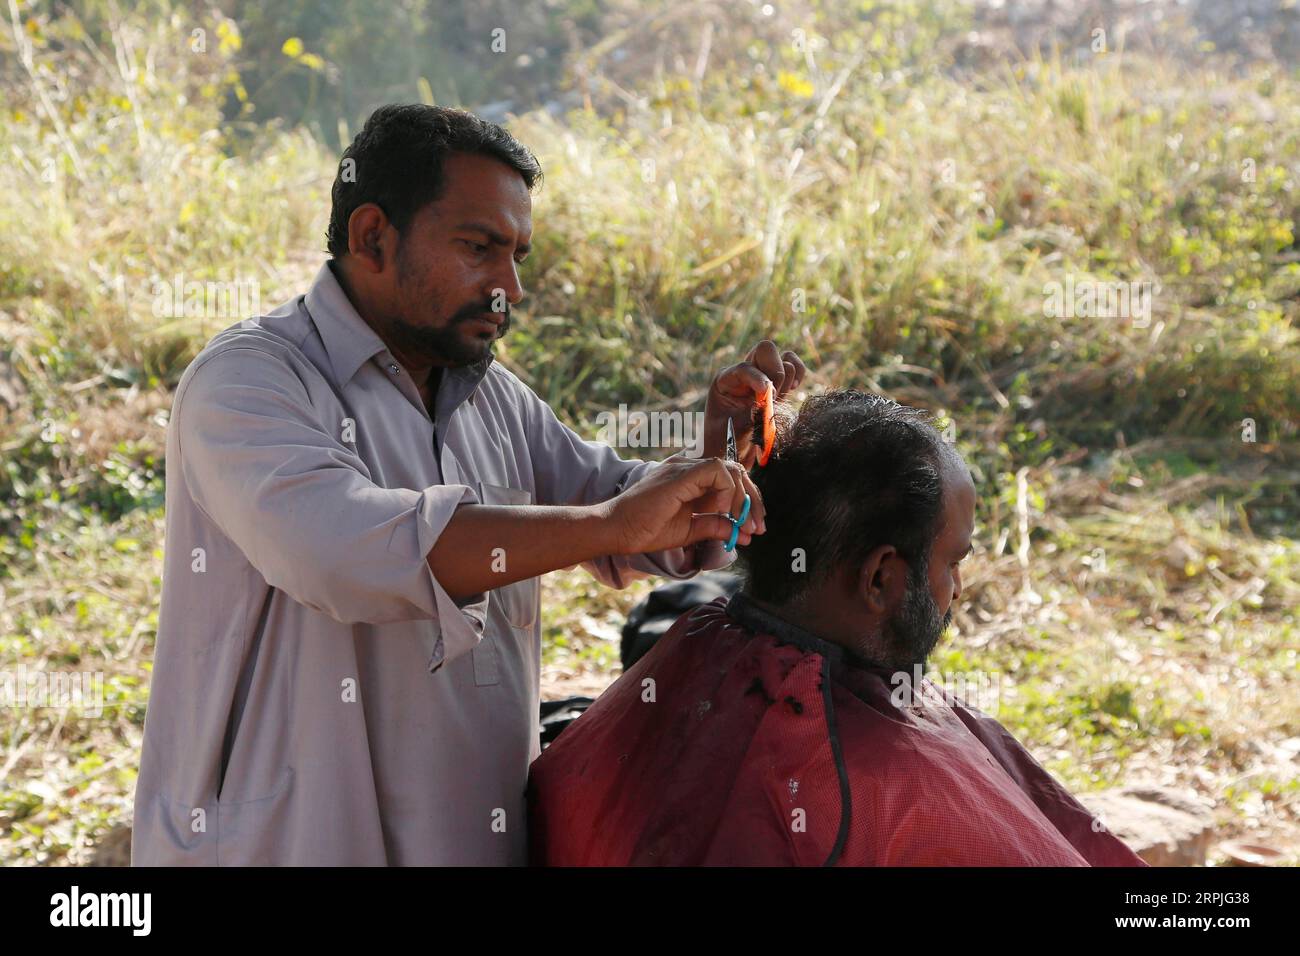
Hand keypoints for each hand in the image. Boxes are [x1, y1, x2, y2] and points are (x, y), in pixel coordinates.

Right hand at [600, 455, 765, 554]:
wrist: (616, 530)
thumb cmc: (644, 529)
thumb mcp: (690, 531)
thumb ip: (716, 527)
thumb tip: (743, 534)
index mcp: (691, 479)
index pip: (731, 479)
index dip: (748, 503)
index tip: (753, 529)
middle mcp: (689, 468)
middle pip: (736, 471)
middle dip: (753, 501)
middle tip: (756, 528)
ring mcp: (684, 467)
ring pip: (730, 469)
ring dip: (741, 499)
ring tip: (737, 523)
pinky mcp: (680, 473)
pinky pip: (717, 471)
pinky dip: (726, 491)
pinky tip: (719, 511)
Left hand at [705, 339, 806, 465]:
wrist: (730, 453)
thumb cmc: (725, 440)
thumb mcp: (733, 429)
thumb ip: (750, 414)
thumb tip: (770, 399)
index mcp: (725, 380)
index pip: (744, 367)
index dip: (759, 378)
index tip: (769, 394)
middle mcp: (744, 373)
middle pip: (765, 349)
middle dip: (775, 371)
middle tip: (774, 397)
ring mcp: (762, 376)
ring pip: (784, 356)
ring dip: (786, 377)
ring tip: (779, 399)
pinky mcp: (778, 384)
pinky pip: (794, 366)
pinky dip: (799, 374)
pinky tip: (793, 389)